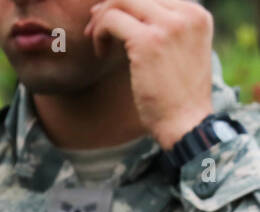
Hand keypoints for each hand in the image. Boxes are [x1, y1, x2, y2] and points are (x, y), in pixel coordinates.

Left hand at [86, 0, 213, 148]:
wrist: (186, 121)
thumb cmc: (177, 95)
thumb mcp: (180, 52)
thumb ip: (165, 31)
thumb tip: (131, 17)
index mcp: (196, 14)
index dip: (126, 5)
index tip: (109, 21)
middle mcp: (186, 14)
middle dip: (110, 7)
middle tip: (93, 29)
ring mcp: (169, 25)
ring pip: (122, 2)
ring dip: (101, 19)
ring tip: (95, 40)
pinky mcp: (148, 41)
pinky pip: (112, 20)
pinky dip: (99, 33)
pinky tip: (100, 54)